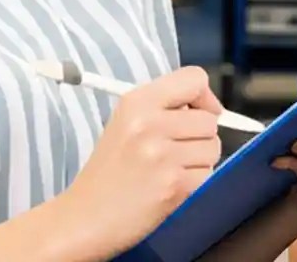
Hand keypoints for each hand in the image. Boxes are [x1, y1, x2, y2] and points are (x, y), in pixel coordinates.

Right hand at [63, 66, 223, 255]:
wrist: (84, 218)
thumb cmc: (108, 173)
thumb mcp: (126, 123)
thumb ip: (165, 107)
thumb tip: (210, 108)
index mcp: (137, 102)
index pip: (195, 78)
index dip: (204, 96)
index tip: (199, 112)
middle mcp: (150, 124)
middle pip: (209, 119)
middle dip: (200, 137)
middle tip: (173, 151)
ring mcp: (162, 156)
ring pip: (213, 147)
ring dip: (199, 161)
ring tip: (169, 170)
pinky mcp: (174, 185)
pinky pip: (208, 174)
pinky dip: (195, 183)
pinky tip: (168, 187)